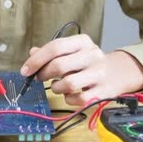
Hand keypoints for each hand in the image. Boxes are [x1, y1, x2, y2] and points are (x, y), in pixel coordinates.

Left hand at [19, 35, 142, 105]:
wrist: (117, 73)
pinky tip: (70, 94)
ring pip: (68, 84)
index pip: (55, 47)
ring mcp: (99, 73)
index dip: (36, 60)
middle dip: (44, 74)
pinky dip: (69, 99)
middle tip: (39, 78)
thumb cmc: (86, 62)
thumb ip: (51, 52)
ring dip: (56, 88)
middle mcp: (93, 55)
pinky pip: (78, 99)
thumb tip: (31, 53)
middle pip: (59, 65)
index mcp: (82, 41)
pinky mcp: (103, 91)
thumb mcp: (71, 51)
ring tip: (58, 86)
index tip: (25, 71)